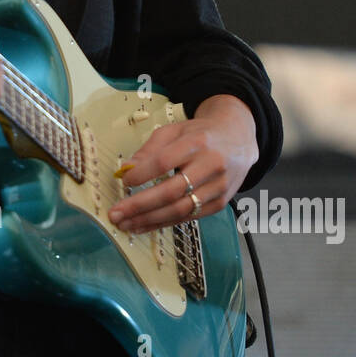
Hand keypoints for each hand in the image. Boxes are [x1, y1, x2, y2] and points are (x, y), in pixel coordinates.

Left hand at [106, 94, 257, 232]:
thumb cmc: (200, 134)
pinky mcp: (220, 203)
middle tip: (116, 214)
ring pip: (180, 209)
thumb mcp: (175, 130)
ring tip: (126, 224)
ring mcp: (218, 187)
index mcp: (197, 142)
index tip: (123, 181)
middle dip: (140, 205)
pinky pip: (188, 217)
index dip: (142, 175)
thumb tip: (127, 169)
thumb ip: (151, 148)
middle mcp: (211, 165)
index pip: (165, 161)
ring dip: (149, 220)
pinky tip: (144, 225)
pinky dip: (164, 223)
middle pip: (171, 191)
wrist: (239, 140)